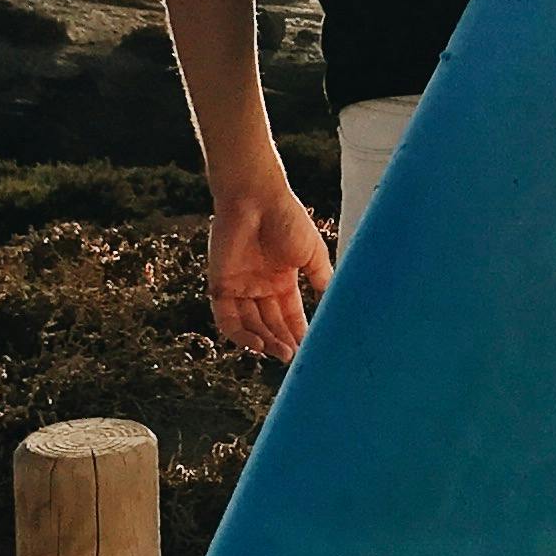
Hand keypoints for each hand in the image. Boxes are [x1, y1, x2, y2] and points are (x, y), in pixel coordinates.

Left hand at [206, 169, 333, 361]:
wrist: (256, 198)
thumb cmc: (286, 218)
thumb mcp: (313, 252)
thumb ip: (321, 279)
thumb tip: (334, 304)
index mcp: (281, 279)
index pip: (289, 314)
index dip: (299, 332)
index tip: (311, 348)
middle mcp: (260, 286)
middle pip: (270, 324)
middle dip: (283, 342)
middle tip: (296, 357)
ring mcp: (240, 287)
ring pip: (251, 326)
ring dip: (265, 342)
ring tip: (282, 353)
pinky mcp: (220, 286)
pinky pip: (228, 320)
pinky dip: (242, 336)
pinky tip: (259, 344)